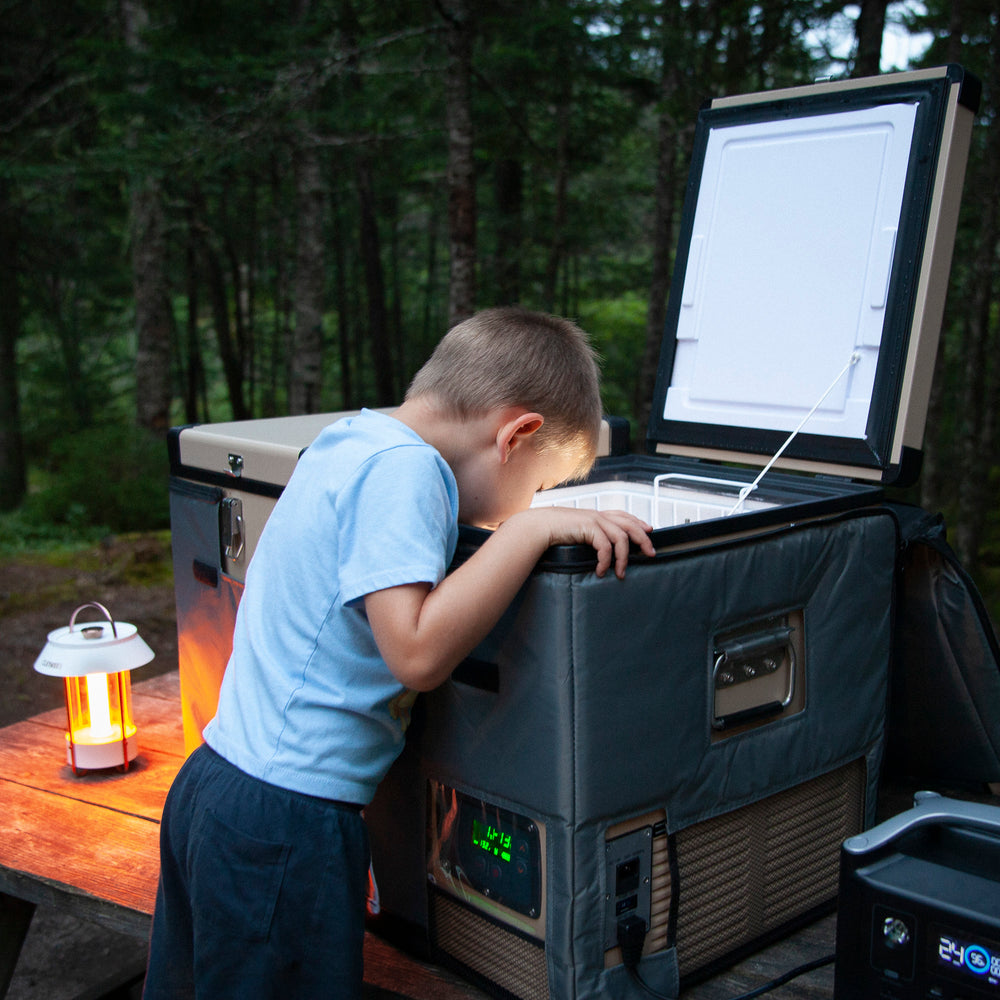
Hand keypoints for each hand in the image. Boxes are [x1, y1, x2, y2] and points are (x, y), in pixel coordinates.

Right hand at [509, 506, 654, 578]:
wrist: (537, 527)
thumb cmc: (552, 532)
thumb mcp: (575, 531)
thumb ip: (588, 536)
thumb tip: (597, 549)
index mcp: (596, 514)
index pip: (624, 515)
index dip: (638, 522)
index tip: (649, 531)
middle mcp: (598, 515)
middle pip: (630, 524)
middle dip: (643, 539)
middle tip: (651, 554)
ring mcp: (594, 520)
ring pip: (621, 537)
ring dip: (623, 558)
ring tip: (620, 574)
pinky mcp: (589, 527)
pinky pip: (605, 547)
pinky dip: (606, 561)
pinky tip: (600, 572)